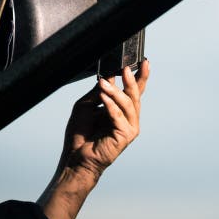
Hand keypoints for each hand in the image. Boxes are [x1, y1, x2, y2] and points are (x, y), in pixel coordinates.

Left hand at [61, 60, 149, 176]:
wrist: (75, 157)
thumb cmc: (80, 134)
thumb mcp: (87, 104)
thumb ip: (99, 91)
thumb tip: (108, 75)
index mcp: (121, 110)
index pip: (134, 90)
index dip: (140, 76)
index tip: (143, 61)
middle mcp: (129, 118)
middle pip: (135, 94)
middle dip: (132, 79)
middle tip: (126, 67)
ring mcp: (129, 127)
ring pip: (128, 103)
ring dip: (115, 91)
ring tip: (103, 83)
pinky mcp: (125, 136)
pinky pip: (119, 115)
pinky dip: (110, 105)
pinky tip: (102, 96)